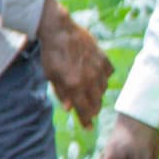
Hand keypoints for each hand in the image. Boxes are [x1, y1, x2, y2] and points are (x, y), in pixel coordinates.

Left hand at [31, 0, 111, 127]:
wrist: (59, 29)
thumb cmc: (51, 54)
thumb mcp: (50, 75)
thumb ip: (61, 92)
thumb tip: (68, 108)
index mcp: (74, 85)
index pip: (84, 109)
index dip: (86, 121)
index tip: (89, 129)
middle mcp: (89, 78)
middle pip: (96, 102)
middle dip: (92, 110)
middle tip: (88, 113)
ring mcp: (98, 68)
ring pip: (103, 89)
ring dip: (97, 95)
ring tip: (90, 95)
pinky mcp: (104, 58)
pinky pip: (108, 74)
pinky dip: (103, 78)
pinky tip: (96, 78)